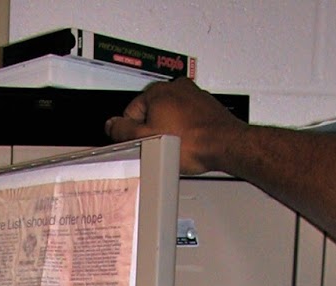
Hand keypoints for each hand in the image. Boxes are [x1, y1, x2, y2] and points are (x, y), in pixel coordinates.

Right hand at [105, 78, 244, 175]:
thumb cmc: (192, 142)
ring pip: (169, 114)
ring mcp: (192, 94)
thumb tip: (111, 124)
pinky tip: (187, 141)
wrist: (224, 143)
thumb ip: (124, 131)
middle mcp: (175, 87)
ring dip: (168, 129)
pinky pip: (186, 116)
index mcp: (157, 92)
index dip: (132, 132)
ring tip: (175, 145)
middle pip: (151, 111)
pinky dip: (184, 128)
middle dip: (152, 129)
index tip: (140, 143)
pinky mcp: (204, 104)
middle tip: (159, 147)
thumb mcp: (147, 140)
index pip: (131, 112)